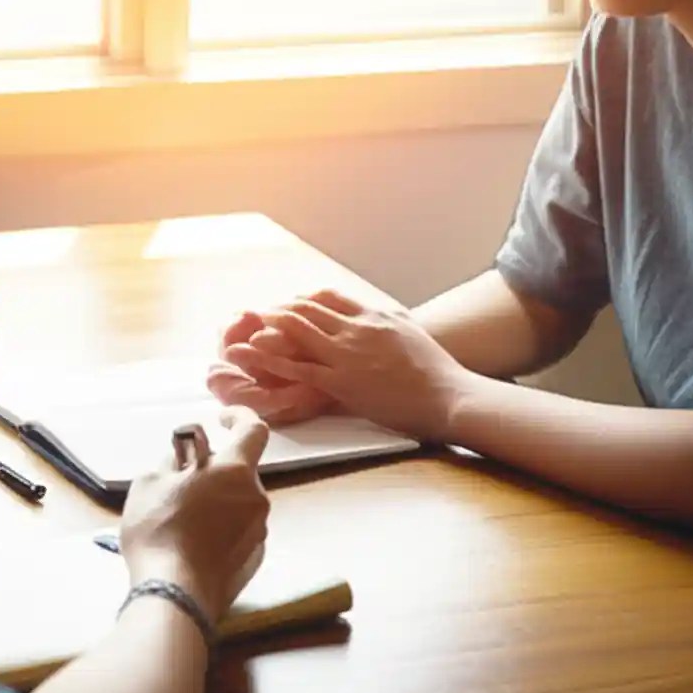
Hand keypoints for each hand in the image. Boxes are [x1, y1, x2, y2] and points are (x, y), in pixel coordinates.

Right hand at [119, 407, 271, 622]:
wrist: (175, 594)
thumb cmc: (158, 532)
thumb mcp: (149, 483)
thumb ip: (171, 463)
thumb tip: (181, 460)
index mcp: (235, 471)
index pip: (253, 429)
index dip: (239, 416)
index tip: (222, 418)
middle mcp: (256, 498)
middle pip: (241, 471)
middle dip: (216, 470)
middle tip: (182, 480)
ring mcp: (258, 531)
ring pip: (240, 503)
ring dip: (218, 500)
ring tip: (182, 516)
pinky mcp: (254, 559)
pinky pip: (239, 531)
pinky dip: (222, 528)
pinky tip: (194, 543)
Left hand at [226, 291, 471, 440]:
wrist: (447, 395)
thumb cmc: (436, 372)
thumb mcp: (410, 334)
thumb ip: (386, 324)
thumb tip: (376, 322)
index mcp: (373, 315)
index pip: (330, 297)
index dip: (305, 299)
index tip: (291, 303)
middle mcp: (356, 328)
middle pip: (307, 309)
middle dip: (280, 310)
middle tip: (261, 314)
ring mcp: (346, 354)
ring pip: (296, 331)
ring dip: (267, 326)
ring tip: (245, 326)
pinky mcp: (340, 381)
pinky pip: (297, 367)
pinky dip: (270, 357)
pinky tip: (251, 353)